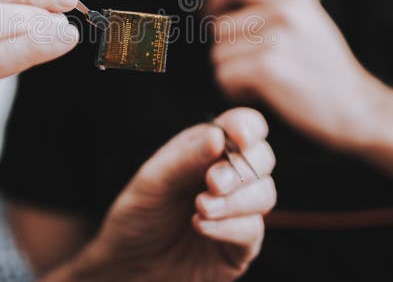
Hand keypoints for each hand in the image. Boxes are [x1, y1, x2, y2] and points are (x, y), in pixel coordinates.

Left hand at [61, 108, 274, 281]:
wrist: (127, 267)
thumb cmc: (137, 216)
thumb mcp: (153, 180)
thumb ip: (186, 157)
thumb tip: (218, 136)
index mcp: (207, 149)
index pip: (243, 126)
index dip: (248, 127)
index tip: (240, 138)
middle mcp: (228, 176)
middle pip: (263, 157)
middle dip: (241, 167)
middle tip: (212, 182)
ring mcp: (238, 211)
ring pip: (265, 193)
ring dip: (236, 200)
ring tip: (200, 207)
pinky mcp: (240, 246)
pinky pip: (252, 230)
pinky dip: (229, 226)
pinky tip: (200, 226)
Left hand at [207, 0, 379, 149]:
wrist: (362, 110)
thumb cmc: (327, 73)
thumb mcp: (307, 25)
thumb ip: (273, 10)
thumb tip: (220, 10)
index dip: (217, 1)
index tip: (217, 23)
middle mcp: (284, 11)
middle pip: (220, 26)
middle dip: (226, 52)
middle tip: (251, 71)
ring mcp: (277, 39)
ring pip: (218, 55)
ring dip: (231, 76)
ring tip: (262, 85)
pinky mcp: (269, 68)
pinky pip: (224, 76)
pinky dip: (234, 92)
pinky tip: (260, 96)